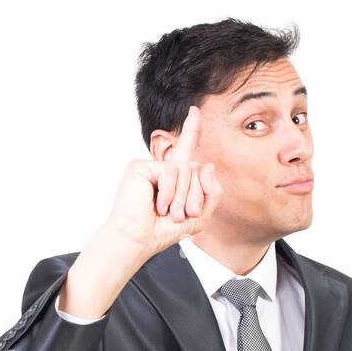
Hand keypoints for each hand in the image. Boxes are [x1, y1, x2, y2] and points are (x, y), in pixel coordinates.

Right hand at [103, 105, 222, 260]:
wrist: (139, 240)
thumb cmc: (163, 230)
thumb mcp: (200, 216)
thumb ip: (212, 192)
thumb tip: (207, 164)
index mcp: (175, 178)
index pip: (186, 150)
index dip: (191, 129)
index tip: (194, 110)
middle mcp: (163, 169)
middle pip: (196, 169)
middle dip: (195, 195)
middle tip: (180, 215)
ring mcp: (151, 166)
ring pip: (185, 170)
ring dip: (182, 196)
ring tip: (169, 212)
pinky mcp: (141, 167)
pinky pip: (170, 172)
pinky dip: (168, 192)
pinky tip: (158, 205)